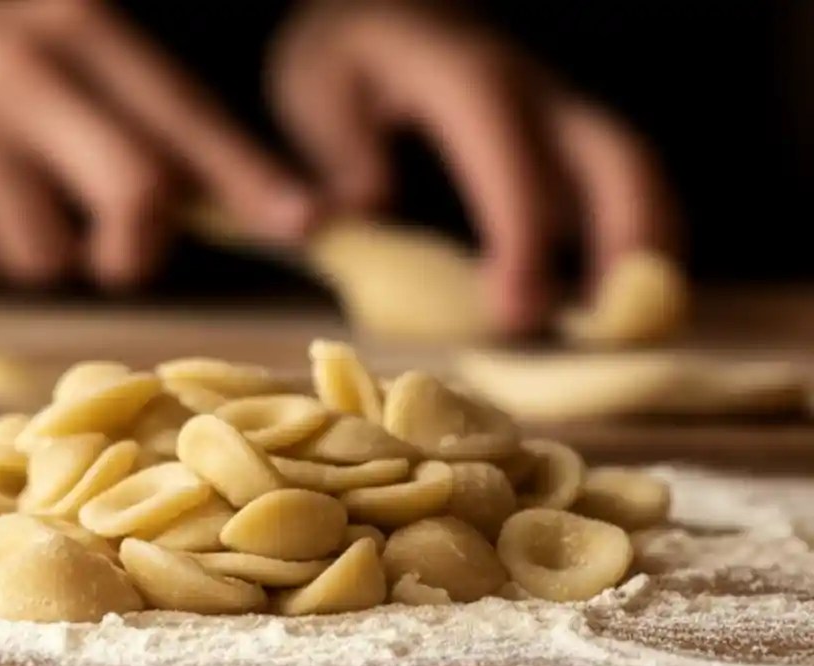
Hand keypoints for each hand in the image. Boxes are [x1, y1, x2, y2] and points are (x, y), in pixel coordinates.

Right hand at [0, 0, 314, 287]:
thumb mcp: (22, 48)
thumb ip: (106, 115)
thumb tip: (192, 202)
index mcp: (74, 28)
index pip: (185, 115)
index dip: (253, 177)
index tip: (311, 221)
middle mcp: (30, 71)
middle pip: (141, 195)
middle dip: (139, 247)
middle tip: (116, 256)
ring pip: (52, 254)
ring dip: (31, 253)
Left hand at [269, 0, 679, 332]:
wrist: (388, 12)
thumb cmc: (349, 55)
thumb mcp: (316, 86)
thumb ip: (330, 157)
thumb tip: (333, 221)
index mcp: (465, 80)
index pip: (511, 157)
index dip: (524, 236)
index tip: (518, 313)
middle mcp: (532, 91)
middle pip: (616, 157)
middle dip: (628, 243)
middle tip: (608, 336)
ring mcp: (559, 113)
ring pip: (635, 173)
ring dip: (647, 250)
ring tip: (626, 334)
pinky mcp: (564, 140)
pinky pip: (620, 186)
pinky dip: (633, 242)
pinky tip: (610, 307)